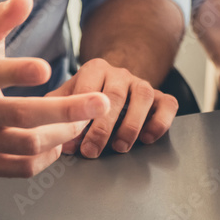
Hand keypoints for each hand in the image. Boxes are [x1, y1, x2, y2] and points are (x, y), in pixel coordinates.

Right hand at [0, 0, 109, 176]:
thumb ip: (0, 18)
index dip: (18, 72)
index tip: (46, 67)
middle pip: (21, 116)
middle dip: (65, 111)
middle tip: (100, 103)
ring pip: (25, 145)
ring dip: (62, 134)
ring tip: (84, 121)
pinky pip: (19, 168)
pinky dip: (45, 157)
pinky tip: (59, 141)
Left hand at [45, 58, 176, 157]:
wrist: (114, 80)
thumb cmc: (86, 94)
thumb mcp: (67, 95)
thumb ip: (55, 110)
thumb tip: (51, 137)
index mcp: (94, 68)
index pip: (87, 87)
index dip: (80, 115)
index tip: (72, 139)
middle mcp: (120, 72)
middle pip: (114, 95)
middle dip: (102, 127)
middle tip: (91, 151)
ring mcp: (141, 82)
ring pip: (143, 96)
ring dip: (132, 124)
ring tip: (120, 147)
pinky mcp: (161, 95)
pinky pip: (168, 104)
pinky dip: (161, 121)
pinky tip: (147, 138)